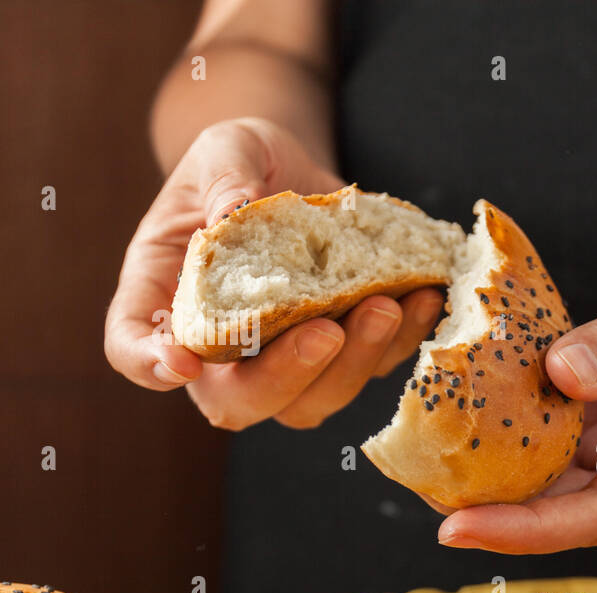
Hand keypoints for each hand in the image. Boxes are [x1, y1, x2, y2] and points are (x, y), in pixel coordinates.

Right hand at [104, 116, 443, 429]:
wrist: (295, 171)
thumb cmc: (243, 162)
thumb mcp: (227, 148)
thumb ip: (225, 177)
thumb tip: (235, 212)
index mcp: (164, 295)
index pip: (131, 346)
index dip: (149, 364)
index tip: (182, 362)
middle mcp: (221, 346)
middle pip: (237, 401)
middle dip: (284, 377)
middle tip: (326, 332)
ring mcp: (285, 358)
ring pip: (313, 401)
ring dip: (354, 365)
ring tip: (386, 307)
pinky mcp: (344, 352)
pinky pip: (373, 368)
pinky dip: (402, 341)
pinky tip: (424, 297)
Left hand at [435, 230, 596, 552]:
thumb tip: (558, 375)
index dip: (530, 529)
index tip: (460, 529)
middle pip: (578, 512)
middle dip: (506, 516)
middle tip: (431, 503)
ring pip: (568, 482)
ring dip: (508, 481)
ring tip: (438, 469)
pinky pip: (568, 439)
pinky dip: (523, 433)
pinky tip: (476, 421)